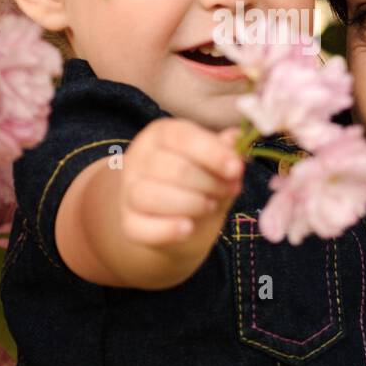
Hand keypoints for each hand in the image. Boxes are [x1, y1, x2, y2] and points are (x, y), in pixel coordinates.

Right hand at [118, 118, 244, 266]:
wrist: (180, 222)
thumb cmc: (200, 184)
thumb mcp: (216, 165)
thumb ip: (226, 153)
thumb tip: (236, 138)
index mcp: (161, 135)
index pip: (182, 136)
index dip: (212, 153)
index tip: (236, 169)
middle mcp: (139, 159)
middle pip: (172, 168)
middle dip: (209, 182)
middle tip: (228, 190)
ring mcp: (129, 192)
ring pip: (150, 196)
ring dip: (190, 204)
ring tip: (210, 206)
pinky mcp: (128, 223)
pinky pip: (141, 227)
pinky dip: (168, 230)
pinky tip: (188, 228)